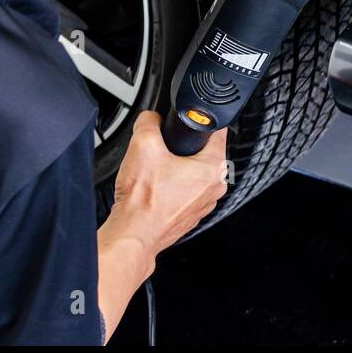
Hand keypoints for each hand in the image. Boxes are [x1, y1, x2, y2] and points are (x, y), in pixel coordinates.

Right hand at [104, 111, 229, 257]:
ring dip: (177, 167)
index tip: (189, 121)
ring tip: (157, 171)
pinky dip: (172, 186)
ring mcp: (204, 203)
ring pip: (193, 172)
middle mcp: (215, 187)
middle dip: (183, 147)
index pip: (218, 131)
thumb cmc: (143, 201)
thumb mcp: (142, 146)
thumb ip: (148, 123)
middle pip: (204, 152)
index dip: (200, 121)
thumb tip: (150, 117)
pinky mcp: (191, 213)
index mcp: (213, 168)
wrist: (133, 235)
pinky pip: (185, 191)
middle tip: (164, 150)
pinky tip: (156, 188)